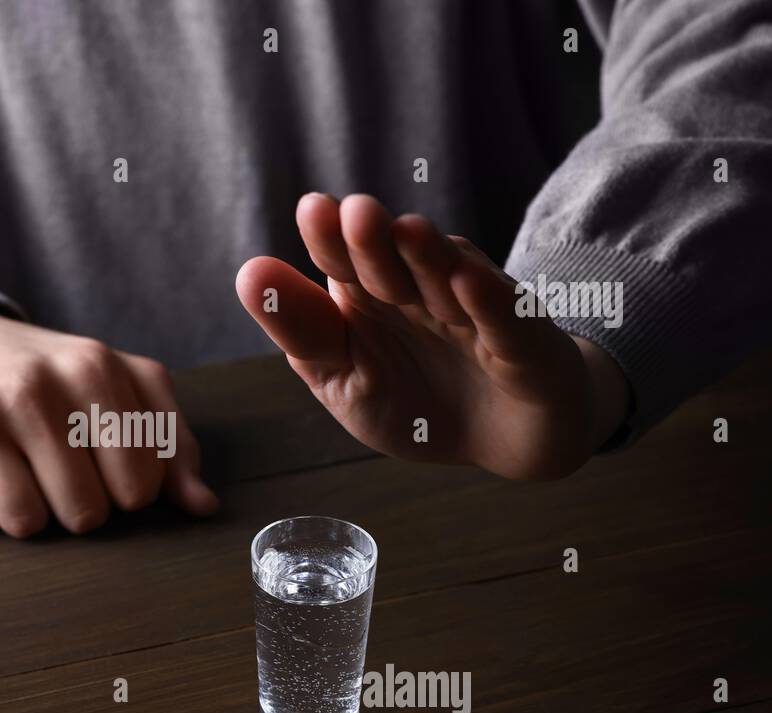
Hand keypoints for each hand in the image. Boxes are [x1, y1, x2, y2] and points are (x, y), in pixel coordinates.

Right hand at [0, 313, 218, 536]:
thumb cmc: (49, 378)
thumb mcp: (121, 390)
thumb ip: (169, 443)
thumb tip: (202, 507)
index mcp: (94, 368)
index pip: (139, 488)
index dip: (122, 492)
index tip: (99, 466)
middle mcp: (32, 384)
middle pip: (83, 513)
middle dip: (72, 506)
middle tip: (49, 469)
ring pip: (23, 522)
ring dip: (19, 512)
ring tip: (10, 471)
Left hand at [237, 193, 629, 479]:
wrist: (502, 442)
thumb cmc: (416, 403)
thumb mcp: (346, 380)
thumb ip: (304, 334)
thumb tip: (250, 275)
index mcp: (372, 293)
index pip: (344, 261)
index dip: (329, 237)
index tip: (313, 209)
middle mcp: (422, 288)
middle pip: (393, 261)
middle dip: (373, 241)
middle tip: (355, 213)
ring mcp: (475, 308)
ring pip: (448, 277)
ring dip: (426, 256)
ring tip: (405, 231)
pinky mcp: (524, 337)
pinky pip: (504, 316)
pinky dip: (488, 300)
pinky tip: (466, 284)